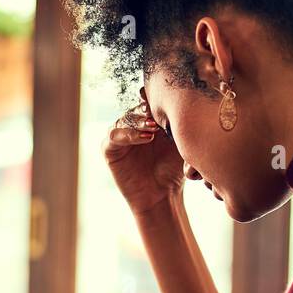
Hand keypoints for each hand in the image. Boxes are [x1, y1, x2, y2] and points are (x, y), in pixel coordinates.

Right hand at [103, 89, 185, 216]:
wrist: (162, 196)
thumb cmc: (173, 170)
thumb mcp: (179, 142)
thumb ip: (177, 122)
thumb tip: (183, 98)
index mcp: (148, 120)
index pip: (148, 100)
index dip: (156, 97)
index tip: (169, 96)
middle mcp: (132, 126)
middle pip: (136, 107)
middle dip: (148, 109)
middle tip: (160, 115)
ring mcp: (120, 136)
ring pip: (125, 118)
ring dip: (139, 121)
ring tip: (154, 128)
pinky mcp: (109, 149)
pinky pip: (114, 135)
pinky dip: (128, 134)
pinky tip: (146, 138)